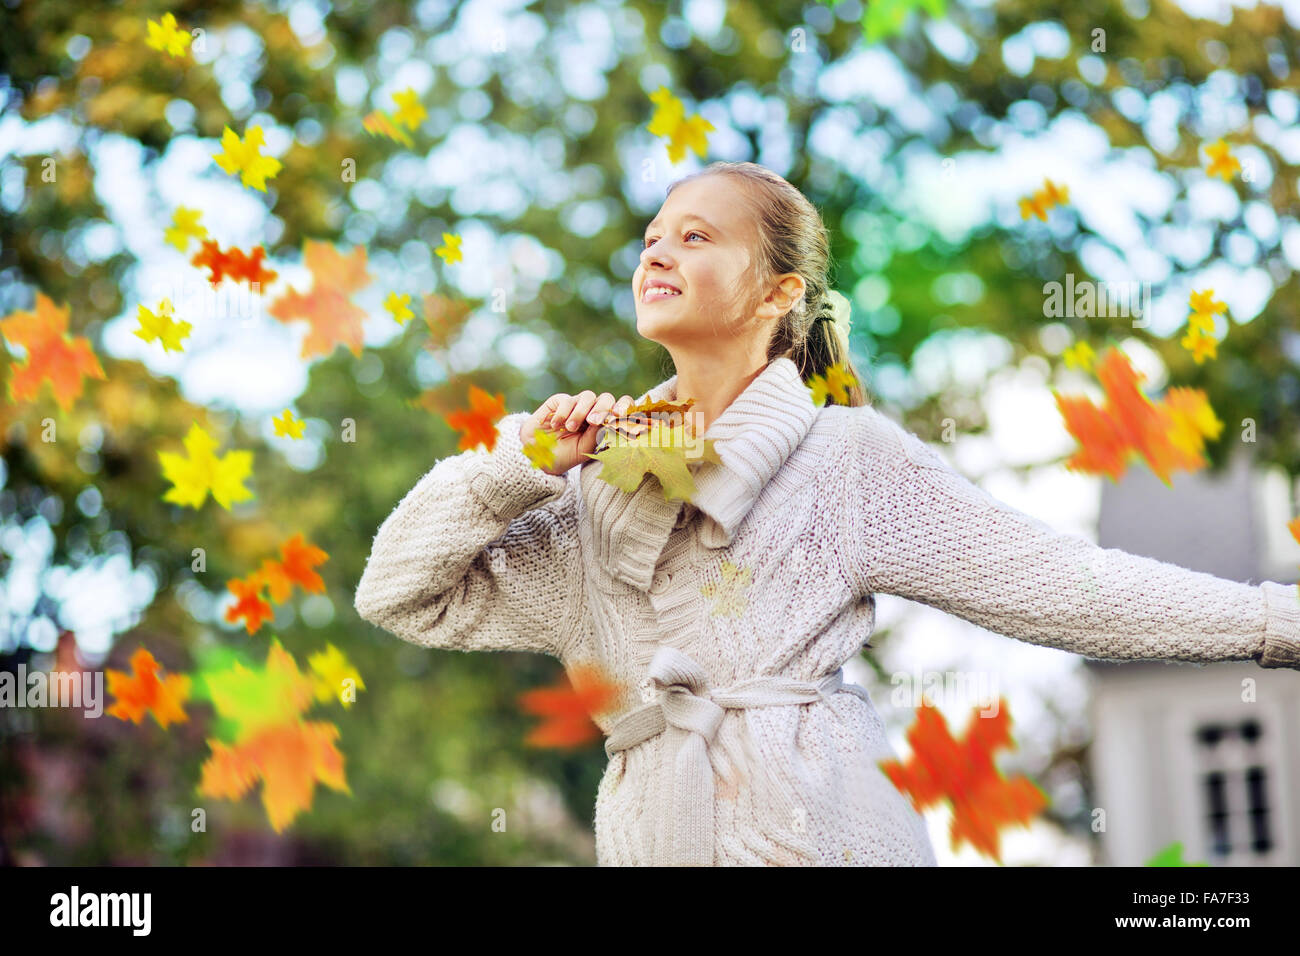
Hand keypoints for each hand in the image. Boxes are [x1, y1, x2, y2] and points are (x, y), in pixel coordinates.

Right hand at [520, 390, 634, 475]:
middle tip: (593, 422)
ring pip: (588, 396)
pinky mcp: (560, 401)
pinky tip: (555, 426)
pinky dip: (563, 413)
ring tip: (570, 428)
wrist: (537, 455)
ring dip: (580, 412)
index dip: (624, 407)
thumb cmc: (564, 455)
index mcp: (604, 423)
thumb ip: (598, 434)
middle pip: (606, 398)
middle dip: (602, 408)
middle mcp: (593, 411)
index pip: (620, 409)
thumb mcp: (585, 449)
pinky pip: (567, 400)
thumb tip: (609, 420)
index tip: (619, 415)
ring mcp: (577, 405)